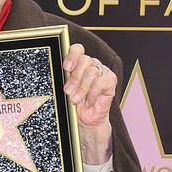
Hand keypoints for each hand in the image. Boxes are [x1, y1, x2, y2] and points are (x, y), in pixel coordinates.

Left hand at [62, 43, 115, 161]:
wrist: (86, 122)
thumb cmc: (75, 105)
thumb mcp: (67, 90)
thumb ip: (66, 79)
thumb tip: (61, 73)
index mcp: (78, 64)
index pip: (78, 49)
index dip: (72, 56)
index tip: (66, 67)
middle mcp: (91, 65)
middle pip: (84, 60)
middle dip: (75, 78)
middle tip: (68, 91)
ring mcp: (102, 72)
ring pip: (91, 72)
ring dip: (82, 88)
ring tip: (76, 100)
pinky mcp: (110, 81)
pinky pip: (101, 82)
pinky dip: (93, 93)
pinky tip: (89, 102)